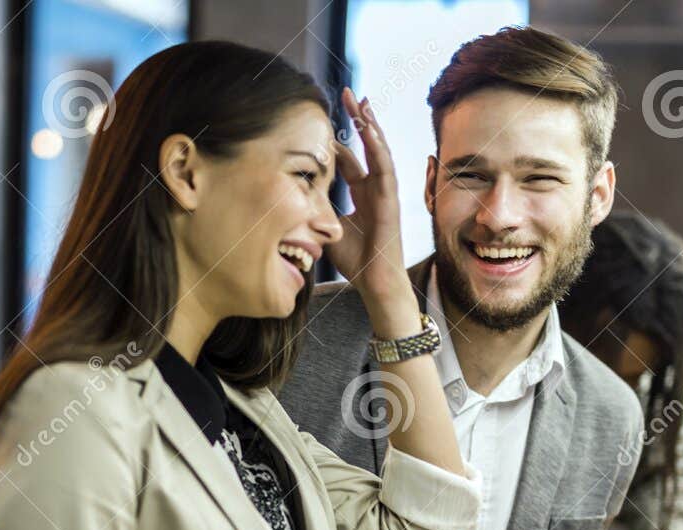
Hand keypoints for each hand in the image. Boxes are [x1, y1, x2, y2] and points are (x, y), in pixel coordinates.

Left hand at [328, 88, 411, 314]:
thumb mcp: (327, 228)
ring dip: (370, 124)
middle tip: (346, 93)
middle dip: (357, 119)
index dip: (336, 140)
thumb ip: (315, 209)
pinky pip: (385, 167)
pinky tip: (370, 127)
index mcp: (362, 194)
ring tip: (361, 100)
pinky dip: (378, 147)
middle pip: (365, 146)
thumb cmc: (356, 261)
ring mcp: (385, 192)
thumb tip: (291, 197)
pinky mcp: (391, 200)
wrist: (376, 284)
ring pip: (378, 150)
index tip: (322, 120)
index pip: (348, 160)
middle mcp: (375, 188)